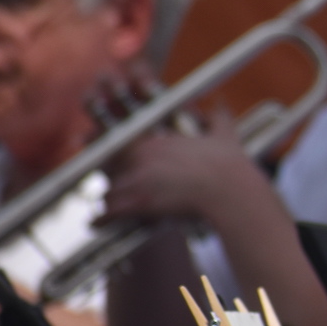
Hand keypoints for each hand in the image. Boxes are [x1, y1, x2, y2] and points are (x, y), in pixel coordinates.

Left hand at [98, 112, 257, 224]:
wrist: (231, 190)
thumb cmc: (229, 165)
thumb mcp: (225, 135)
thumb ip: (219, 116)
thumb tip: (221, 102)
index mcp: (156, 141)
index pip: (117, 140)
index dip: (107, 149)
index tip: (95, 149)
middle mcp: (141, 156)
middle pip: (107, 166)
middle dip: (105, 177)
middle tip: (106, 186)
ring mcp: (138, 178)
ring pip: (105, 190)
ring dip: (106, 200)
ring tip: (102, 210)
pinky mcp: (139, 202)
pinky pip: (108, 212)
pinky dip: (101, 219)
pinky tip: (98, 224)